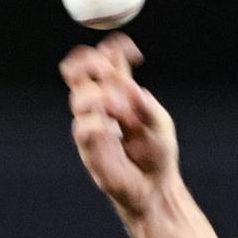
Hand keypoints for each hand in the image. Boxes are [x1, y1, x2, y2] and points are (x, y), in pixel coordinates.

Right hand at [60, 32, 177, 219]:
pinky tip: (114, 132)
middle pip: (79, 71)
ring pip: (79, 96)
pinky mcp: (88, 146)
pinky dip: (100, 124)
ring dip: (100, 97)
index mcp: (119, 92)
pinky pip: (84, 127)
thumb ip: (145, 104)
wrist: (155, 188)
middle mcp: (100, 104)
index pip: (106, 61)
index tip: (132, 51)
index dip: (113, 49)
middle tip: (108, 70)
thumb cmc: (158, 154)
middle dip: (90, 64)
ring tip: (122, 111)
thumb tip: (128, 85)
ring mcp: (91, 123)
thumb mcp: (159, 123)